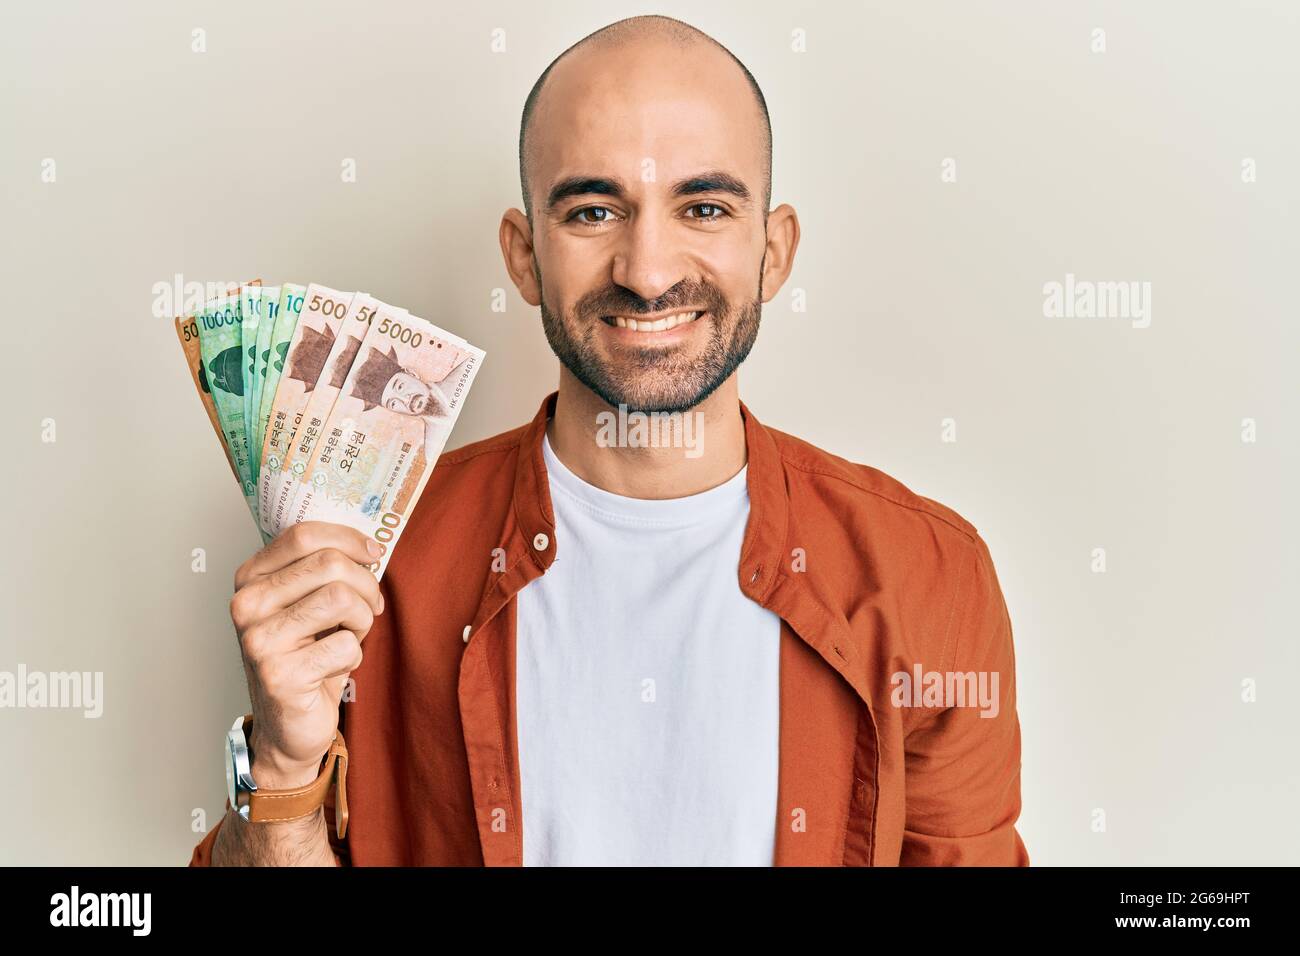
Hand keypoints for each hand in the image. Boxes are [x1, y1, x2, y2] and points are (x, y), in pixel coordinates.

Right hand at [228, 521, 384, 788]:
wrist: (288, 726)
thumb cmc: (307, 657)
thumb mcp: (309, 604)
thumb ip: (324, 570)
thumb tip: (369, 544)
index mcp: (250, 578)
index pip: (303, 534)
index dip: (349, 538)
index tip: (374, 552)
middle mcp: (246, 605)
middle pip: (329, 563)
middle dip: (365, 584)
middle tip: (370, 608)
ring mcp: (259, 640)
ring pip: (341, 598)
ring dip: (362, 620)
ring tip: (350, 637)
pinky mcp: (279, 675)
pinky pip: (345, 645)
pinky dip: (353, 656)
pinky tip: (333, 668)